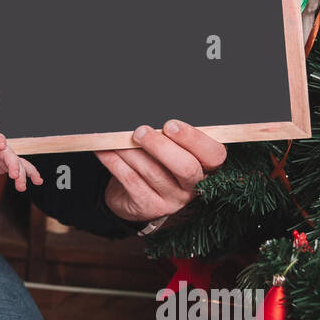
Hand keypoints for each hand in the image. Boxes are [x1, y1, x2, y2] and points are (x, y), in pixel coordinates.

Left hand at [0, 131, 42, 191]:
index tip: (2, 144)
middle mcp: (2, 147)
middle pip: (10, 154)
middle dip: (14, 165)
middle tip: (15, 175)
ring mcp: (8, 156)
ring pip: (19, 163)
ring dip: (23, 174)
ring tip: (22, 186)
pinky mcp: (11, 164)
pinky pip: (23, 168)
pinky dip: (31, 174)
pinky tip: (38, 180)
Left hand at [96, 119, 225, 223]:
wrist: (134, 196)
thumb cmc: (156, 162)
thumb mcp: (169, 148)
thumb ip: (169, 133)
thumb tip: (152, 112)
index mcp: (205, 166)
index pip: (214, 155)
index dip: (194, 139)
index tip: (170, 125)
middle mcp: (192, 186)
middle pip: (185, 167)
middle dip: (161, 146)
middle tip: (140, 131)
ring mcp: (172, 200)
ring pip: (153, 172)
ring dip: (132, 152)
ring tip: (116, 137)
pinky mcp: (149, 207)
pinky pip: (131, 181)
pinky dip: (115, 162)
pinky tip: (105, 150)